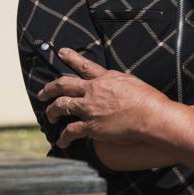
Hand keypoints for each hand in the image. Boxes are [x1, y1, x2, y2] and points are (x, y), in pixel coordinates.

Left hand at [37, 48, 168, 146]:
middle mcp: (93, 90)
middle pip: (64, 85)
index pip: (83, 65)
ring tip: (49, 115)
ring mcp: (90, 108)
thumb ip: (118, 83)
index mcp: (105, 78)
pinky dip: (64, 138)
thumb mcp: (131, 82)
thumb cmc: (149, 100)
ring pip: (62, 106)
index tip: (61, 52)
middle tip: (42, 92)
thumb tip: (117, 87)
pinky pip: (71, 131)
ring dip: (52, 111)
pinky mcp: (91, 126)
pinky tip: (60, 142)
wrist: (151, 116)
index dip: (70, 57)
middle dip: (50, 88)